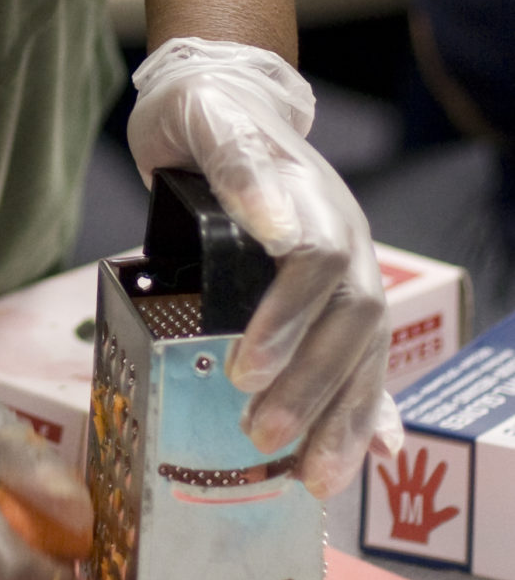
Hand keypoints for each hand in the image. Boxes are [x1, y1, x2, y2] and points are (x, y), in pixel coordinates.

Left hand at [128, 37, 400, 498]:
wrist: (224, 99)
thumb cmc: (207, 117)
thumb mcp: (206, 121)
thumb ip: (238, 164)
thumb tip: (275, 226)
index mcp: (313, 199)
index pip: (320, 264)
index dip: (289, 318)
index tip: (245, 366)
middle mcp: (346, 240)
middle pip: (349, 322)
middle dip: (312, 388)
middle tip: (260, 437)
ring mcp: (348, 273)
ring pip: (363, 353)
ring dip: (341, 418)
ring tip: (314, 479)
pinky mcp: (332, 301)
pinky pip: (362, 363)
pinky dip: (366, 412)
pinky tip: (373, 457)